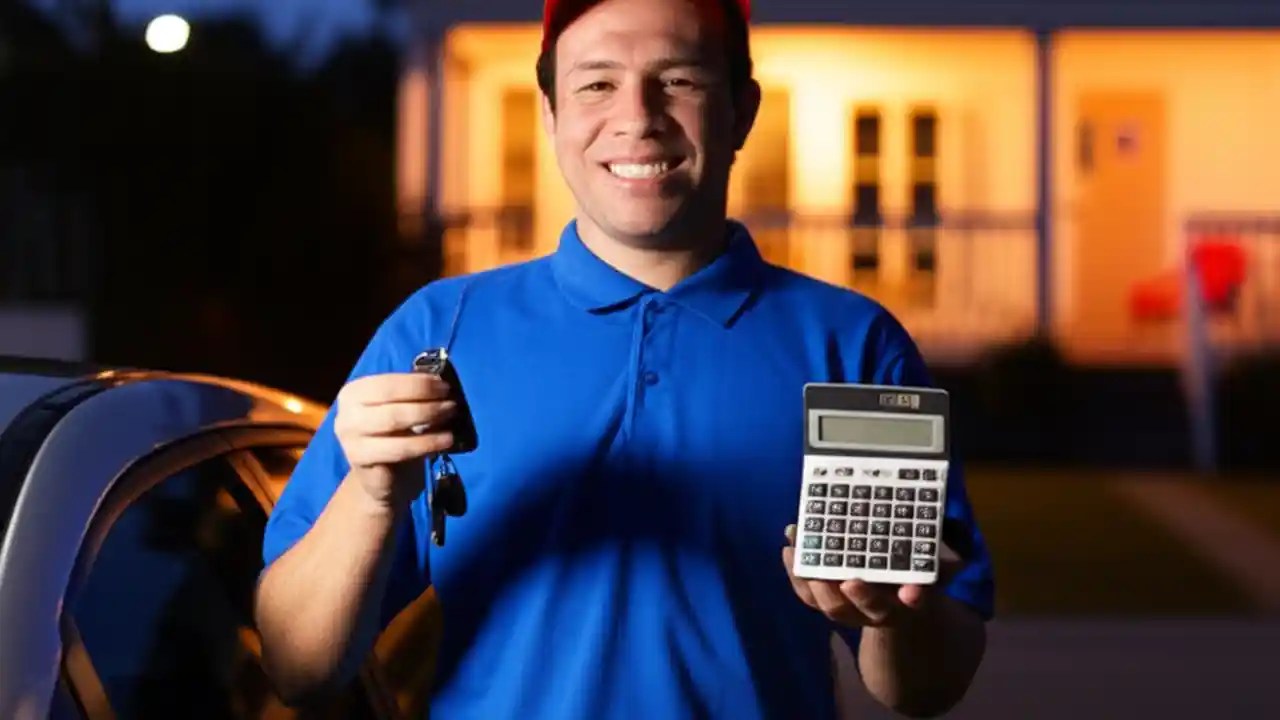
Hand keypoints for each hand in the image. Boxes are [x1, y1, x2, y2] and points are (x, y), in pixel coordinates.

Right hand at [334, 372, 457, 509]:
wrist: (380, 478)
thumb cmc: (393, 437)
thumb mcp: (401, 411)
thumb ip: (413, 396)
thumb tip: (441, 385)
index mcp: (355, 392)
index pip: (389, 382)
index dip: (419, 383)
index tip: (444, 386)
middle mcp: (347, 412)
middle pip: (391, 399)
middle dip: (426, 400)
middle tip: (451, 404)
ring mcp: (349, 437)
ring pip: (394, 421)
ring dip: (428, 418)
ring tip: (450, 419)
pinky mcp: (360, 459)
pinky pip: (399, 449)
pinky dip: (426, 443)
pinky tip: (445, 441)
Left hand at [781, 525, 960, 628]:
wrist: (892, 606)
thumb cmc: (913, 576)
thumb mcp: (934, 568)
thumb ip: (943, 561)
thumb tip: (957, 557)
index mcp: (910, 599)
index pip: (917, 600)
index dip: (914, 597)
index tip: (914, 592)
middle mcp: (879, 611)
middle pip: (867, 609)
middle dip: (858, 595)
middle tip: (849, 580)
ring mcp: (851, 610)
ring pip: (831, 604)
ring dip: (814, 581)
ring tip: (800, 551)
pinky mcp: (826, 603)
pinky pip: (808, 597)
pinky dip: (796, 575)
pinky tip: (788, 549)